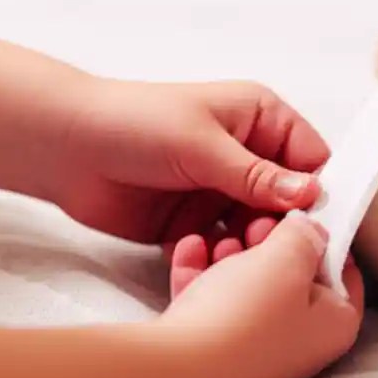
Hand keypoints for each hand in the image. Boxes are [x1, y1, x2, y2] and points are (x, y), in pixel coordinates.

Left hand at [48, 78, 329, 245]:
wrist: (64, 148)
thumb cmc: (133, 123)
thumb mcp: (203, 145)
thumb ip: (257, 175)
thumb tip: (310, 193)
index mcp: (259, 118)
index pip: (311, 158)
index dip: (314, 190)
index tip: (310, 221)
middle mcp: (245, 155)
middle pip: (289, 201)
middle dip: (281, 225)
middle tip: (264, 240)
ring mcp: (220, 190)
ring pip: (258, 229)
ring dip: (250, 245)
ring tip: (232, 251)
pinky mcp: (195, 222)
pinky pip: (224, 248)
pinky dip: (221, 258)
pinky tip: (206, 259)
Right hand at [159, 214, 364, 377]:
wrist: (179, 372)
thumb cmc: (246, 316)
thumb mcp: (287, 259)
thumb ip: (305, 236)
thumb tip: (312, 230)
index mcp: (334, 326)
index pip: (344, 273)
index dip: (324, 237)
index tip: (302, 211)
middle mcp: (298, 344)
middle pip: (292, 278)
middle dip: (270, 244)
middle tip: (256, 223)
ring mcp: (253, 350)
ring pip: (247, 288)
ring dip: (232, 256)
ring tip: (221, 239)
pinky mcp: (212, 351)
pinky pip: (210, 302)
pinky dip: (199, 274)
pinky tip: (189, 248)